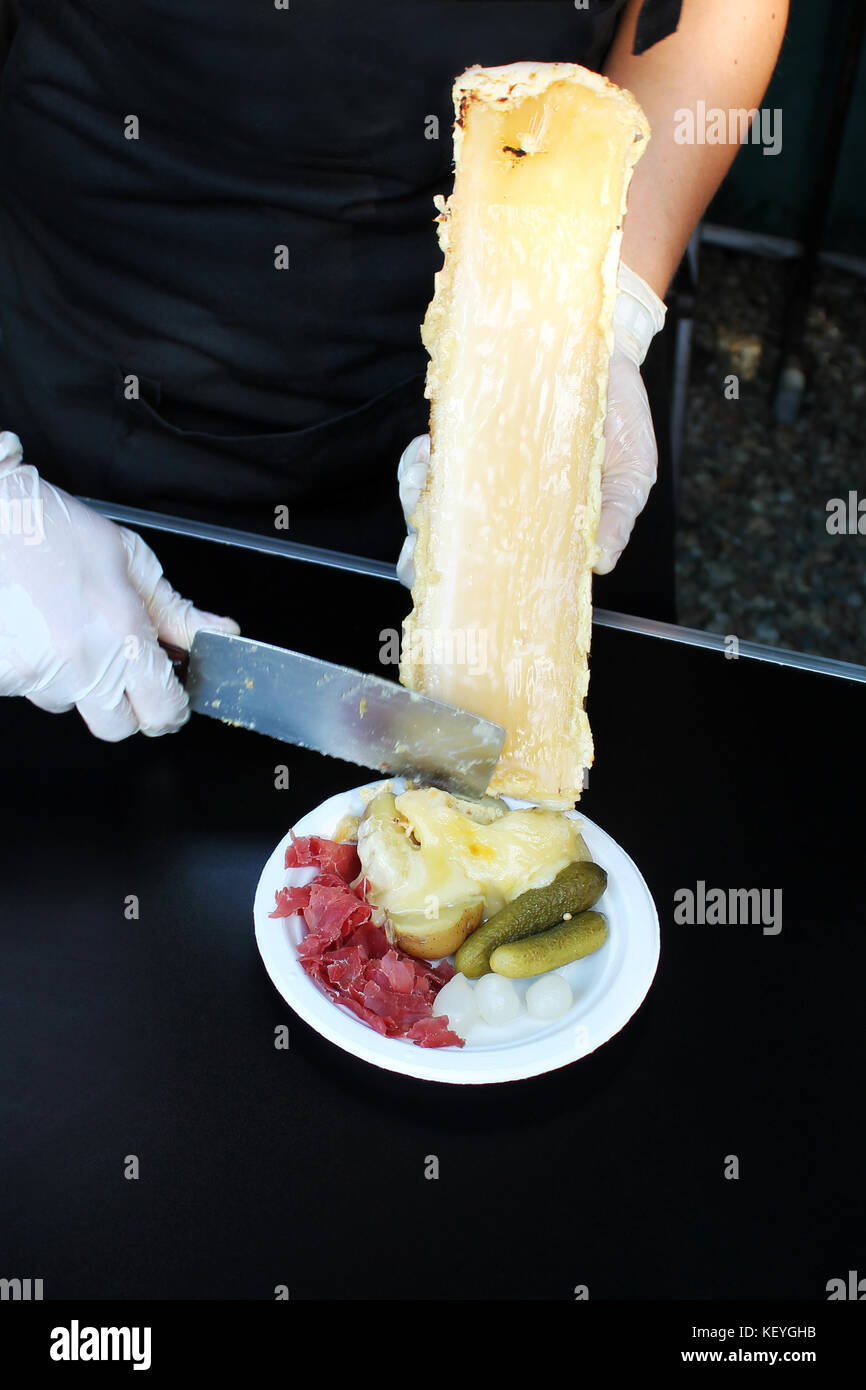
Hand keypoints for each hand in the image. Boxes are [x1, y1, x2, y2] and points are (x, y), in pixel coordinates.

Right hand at [0, 432, 239, 738]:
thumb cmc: (53, 529)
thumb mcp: (130, 560)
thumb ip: (174, 610)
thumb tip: (217, 633)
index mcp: (122, 631)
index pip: (162, 709)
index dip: (172, 708)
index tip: (171, 698)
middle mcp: (81, 661)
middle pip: (117, 727)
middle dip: (126, 706)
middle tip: (122, 671)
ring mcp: (36, 673)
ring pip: (67, 704)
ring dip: (75, 681)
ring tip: (65, 632)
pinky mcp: (2, 674)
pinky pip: (28, 688)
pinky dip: (36, 669)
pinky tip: (37, 632)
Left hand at [395, 263, 665, 585]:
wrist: (602, 345)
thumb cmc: (619, 420)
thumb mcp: (632, 473)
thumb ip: (617, 518)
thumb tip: (600, 562)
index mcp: (531, 525)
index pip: (489, 567)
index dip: (464, 584)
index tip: (449, 591)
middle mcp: (494, 502)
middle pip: (442, 543)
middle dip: (419, 554)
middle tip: (421, 548)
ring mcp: (472, 467)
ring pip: (422, 500)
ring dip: (415, 500)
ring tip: (430, 486)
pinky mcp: (457, 428)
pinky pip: (421, 458)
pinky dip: (418, 462)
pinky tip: (430, 454)